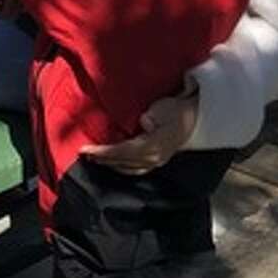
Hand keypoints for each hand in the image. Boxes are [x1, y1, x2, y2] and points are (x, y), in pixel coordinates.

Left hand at [81, 86, 199, 174]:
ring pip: (128, 168)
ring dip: (110, 164)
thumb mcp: (164, 109)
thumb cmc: (176, 110)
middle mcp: (154, 158)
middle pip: (123, 162)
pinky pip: (135, 168)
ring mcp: (156, 161)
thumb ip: (152, 117)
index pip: (123, 152)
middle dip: (102, 159)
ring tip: (94, 159)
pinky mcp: (156, 160)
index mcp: (154, 146)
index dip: (104, 152)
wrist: (194, 116)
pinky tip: (113, 163)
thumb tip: (144, 123)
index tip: (86, 150)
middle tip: (83, 153)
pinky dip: (121, 166)